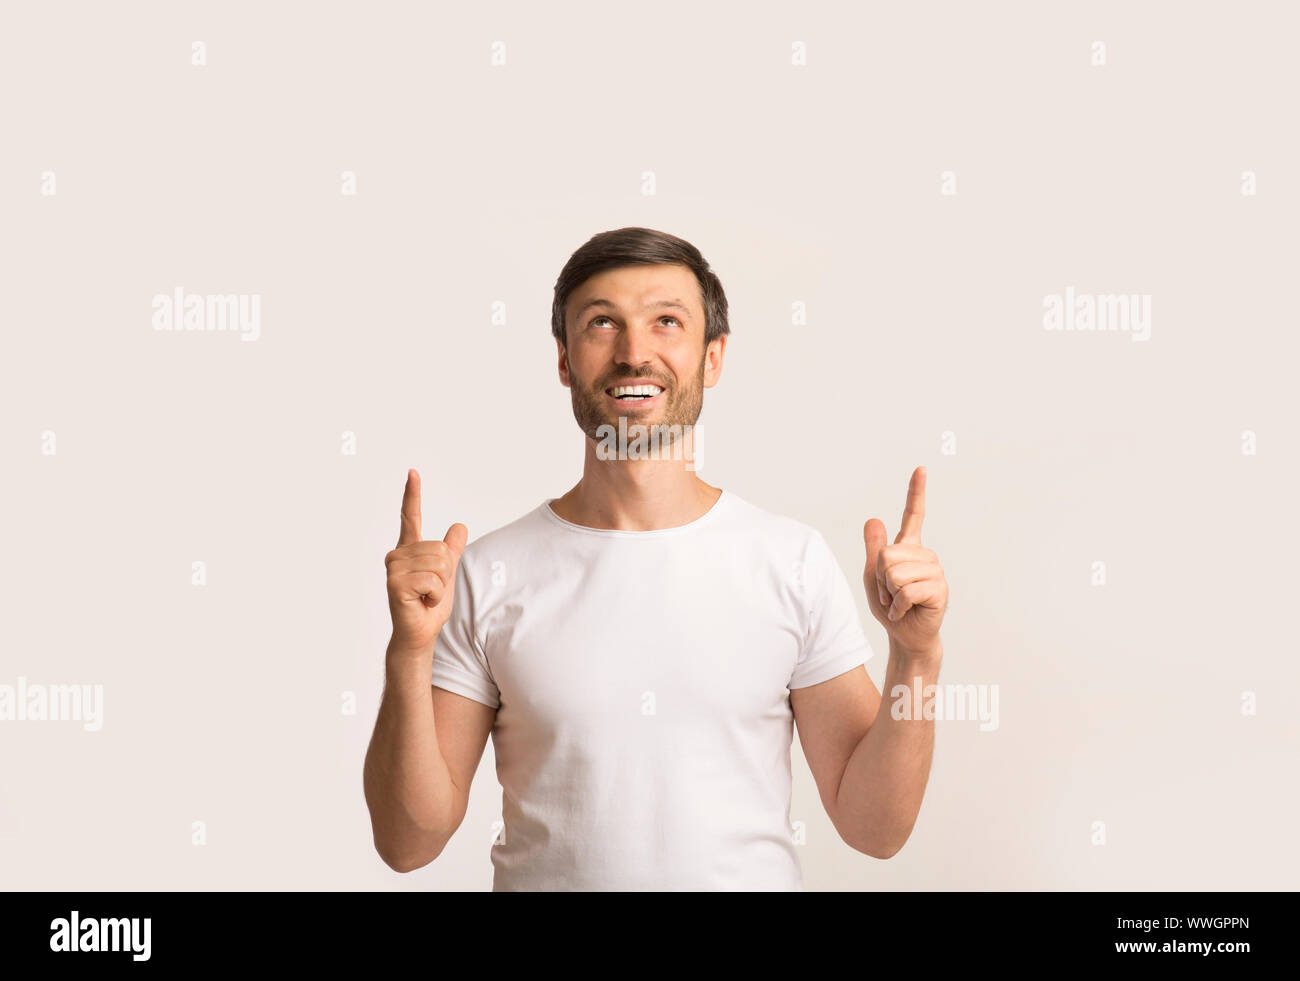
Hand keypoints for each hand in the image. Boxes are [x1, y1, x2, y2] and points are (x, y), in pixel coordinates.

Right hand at [384, 469, 467, 658]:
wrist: (420, 633)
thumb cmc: (430, 605)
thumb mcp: (447, 574)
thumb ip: (452, 551)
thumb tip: (460, 526)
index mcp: (410, 549)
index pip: (411, 516)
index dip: (412, 494)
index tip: (413, 472)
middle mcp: (398, 555)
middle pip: (440, 549)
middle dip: (446, 573)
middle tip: (431, 589)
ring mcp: (394, 568)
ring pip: (439, 564)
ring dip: (441, 585)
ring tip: (425, 596)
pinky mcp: (395, 583)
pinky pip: (432, 580)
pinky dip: (436, 595)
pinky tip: (422, 602)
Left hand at [863, 466, 947, 656]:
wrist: (904, 635)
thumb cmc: (889, 605)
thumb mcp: (873, 575)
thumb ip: (874, 549)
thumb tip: (873, 518)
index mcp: (909, 548)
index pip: (913, 514)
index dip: (916, 491)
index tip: (920, 468)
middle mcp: (925, 555)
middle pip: (887, 555)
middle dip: (880, 579)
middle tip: (889, 594)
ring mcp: (934, 571)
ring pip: (894, 573)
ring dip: (889, 594)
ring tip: (899, 602)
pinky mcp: (939, 589)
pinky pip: (906, 590)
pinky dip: (898, 606)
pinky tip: (905, 611)